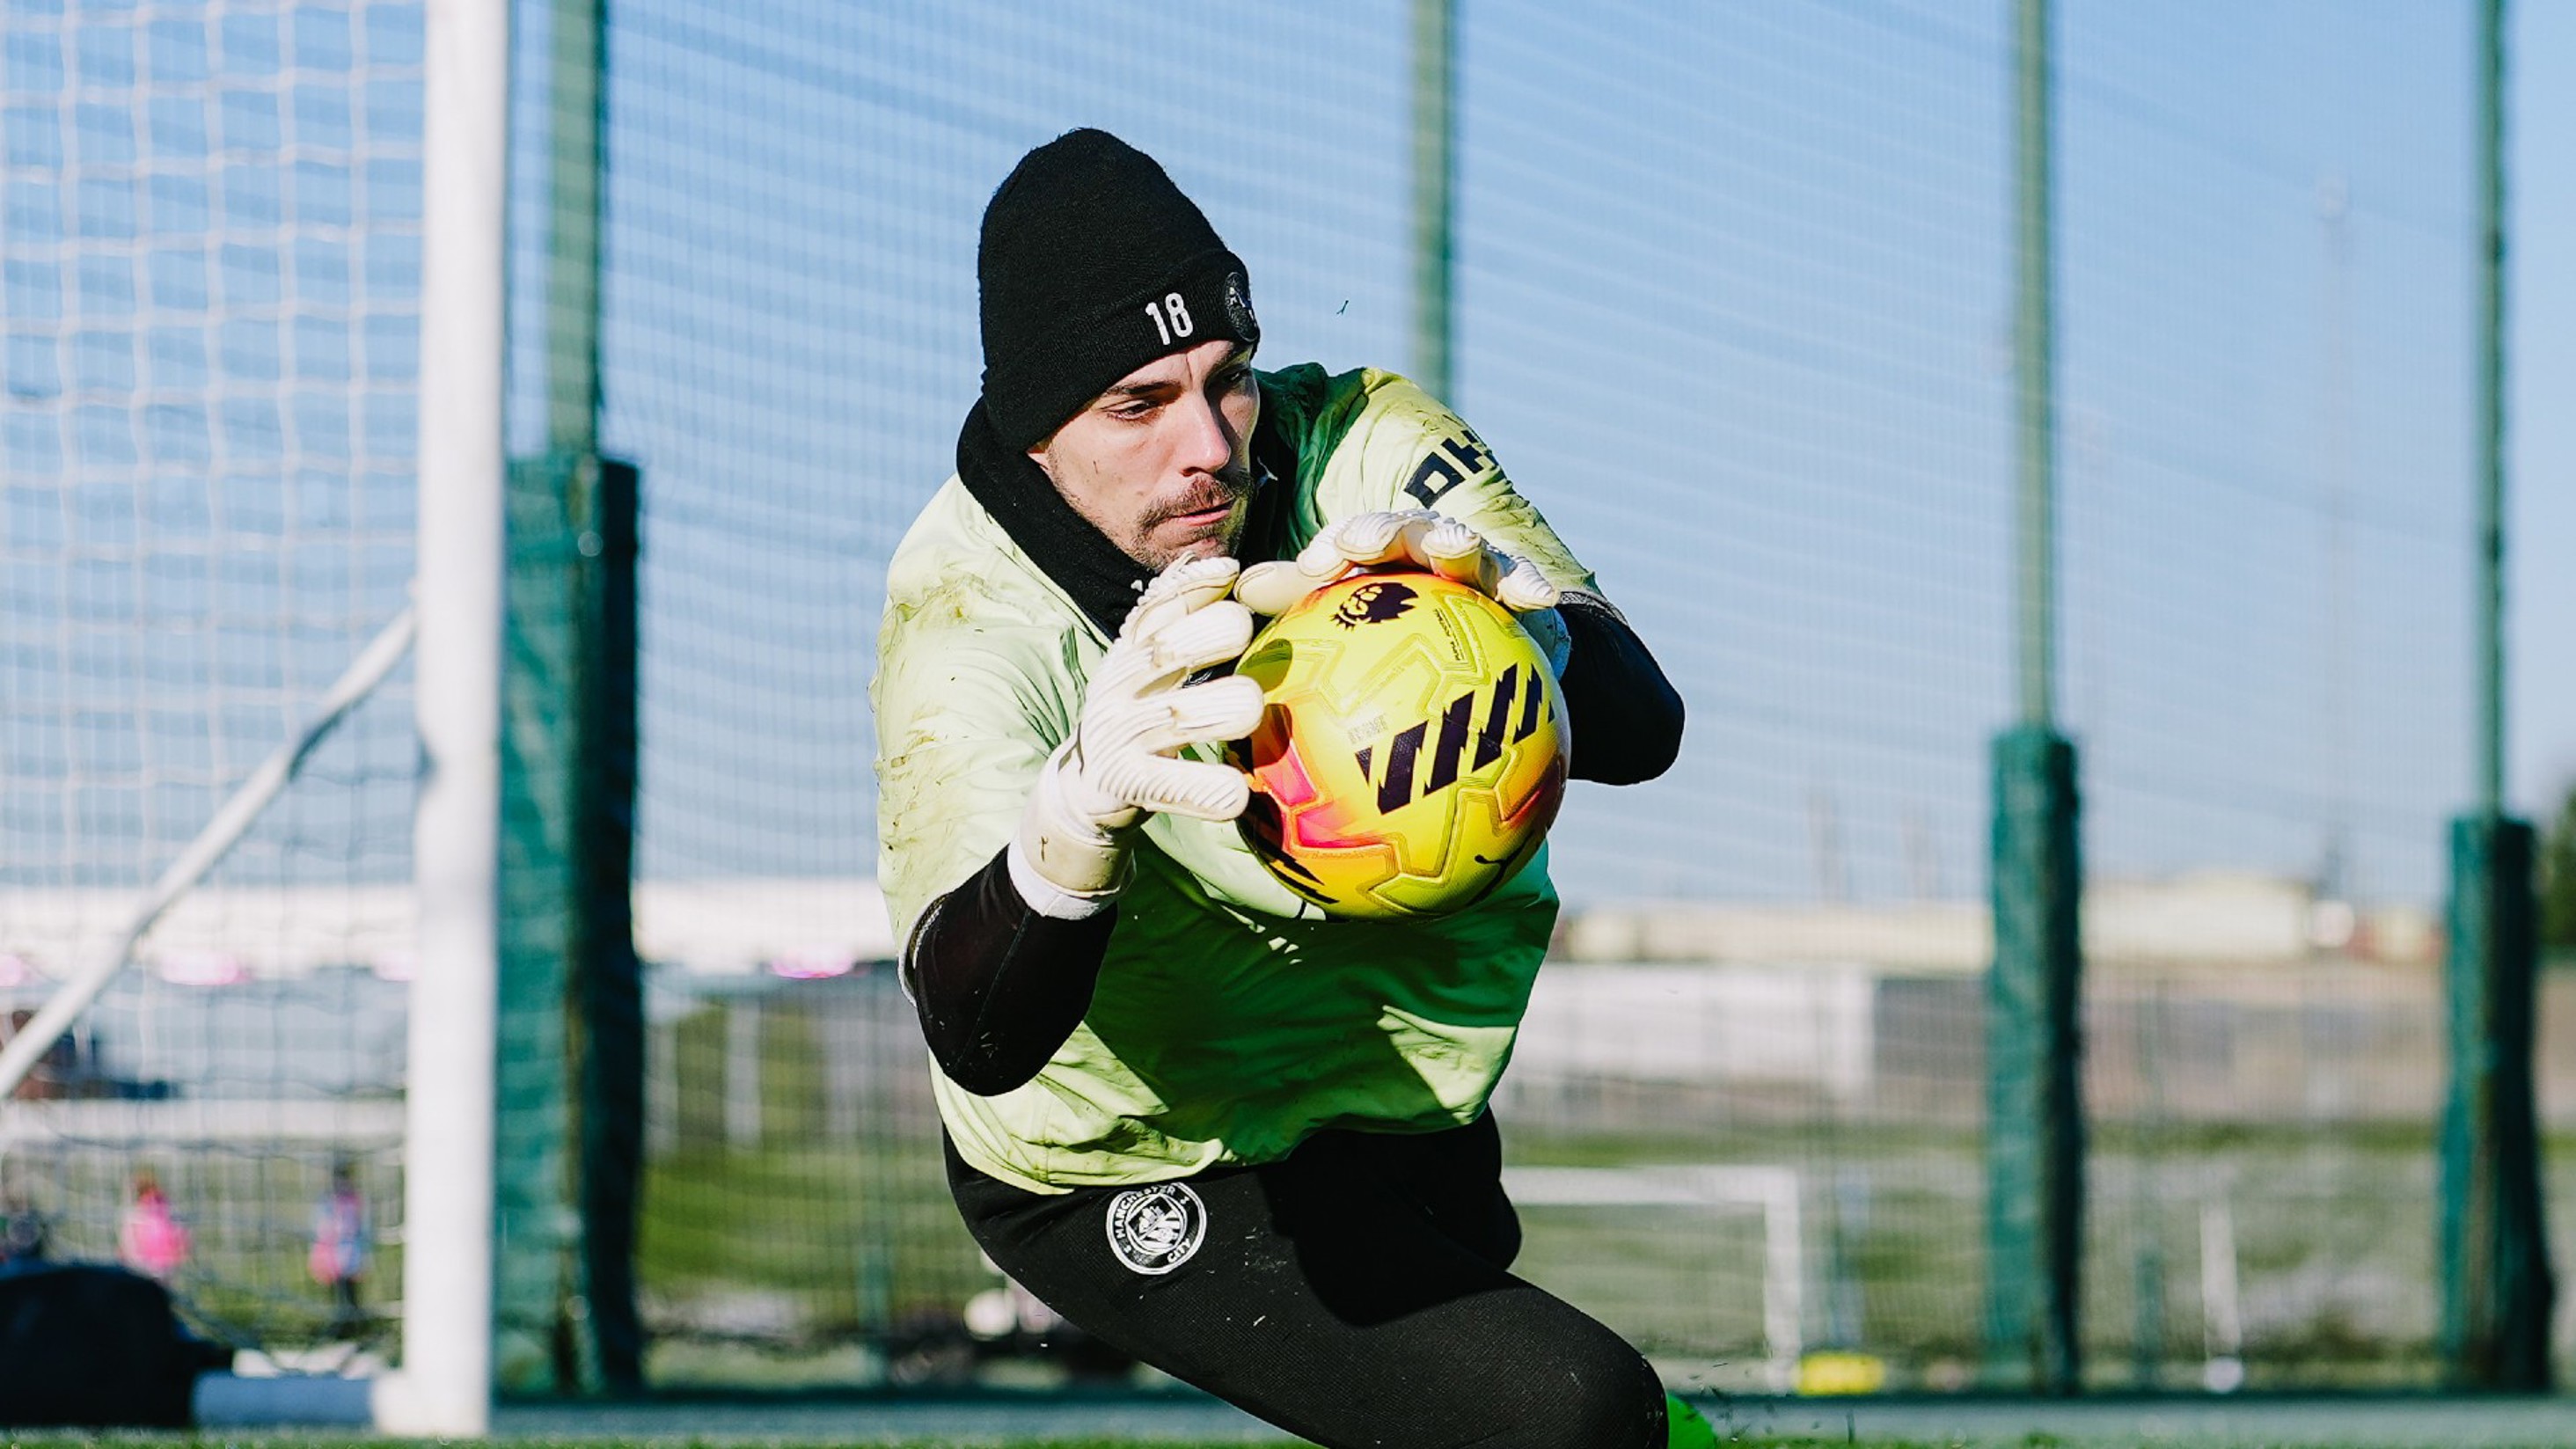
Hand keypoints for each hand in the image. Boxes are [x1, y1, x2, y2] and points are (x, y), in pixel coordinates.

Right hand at [1014, 555, 1265, 903]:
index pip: (1160, 605)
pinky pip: (1172, 783)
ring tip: (1250, 712)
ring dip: (1226, 710)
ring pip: (1178, 714)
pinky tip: (1237, 792)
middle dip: (1214, 637)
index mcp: (1134, 649)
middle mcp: (1121, 683)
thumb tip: (1228, 566)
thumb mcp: (1154, 663)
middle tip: (1250, 644)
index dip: (1196, 585)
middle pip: (1167, 649)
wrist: (1086, 785)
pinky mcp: (1126, 781)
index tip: (1231, 573)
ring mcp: (1121, 732)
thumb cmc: (1143, 713)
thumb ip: (1187, 620)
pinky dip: (1209, 789)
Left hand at [1234, 509, 1560, 615]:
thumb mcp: (1343, 621)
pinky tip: (1538, 597)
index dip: (1335, 545)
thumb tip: (1240, 591)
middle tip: (1361, 544)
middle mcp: (1425, 549)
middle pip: (1405, 530)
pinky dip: (1529, 583)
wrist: (1478, 665)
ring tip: (1456, 547)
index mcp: (1382, 555)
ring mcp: (1472, 562)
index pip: (1355, 540)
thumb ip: (1297, 602)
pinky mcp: (1515, 584)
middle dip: (1385, 529)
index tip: (1316, 566)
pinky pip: (1522, 582)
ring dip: (1459, 542)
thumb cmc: (1398, 638)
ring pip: (1464, 545)